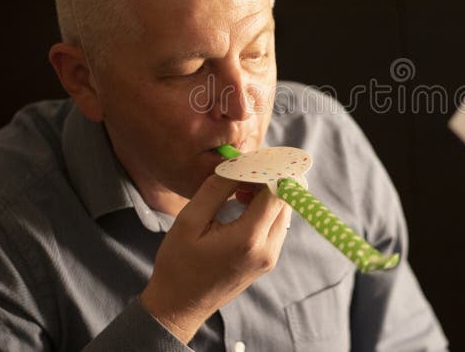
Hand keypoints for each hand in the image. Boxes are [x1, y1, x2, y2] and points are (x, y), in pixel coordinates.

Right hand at [139, 174, 290, 343]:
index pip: (277, 192)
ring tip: (237, 192)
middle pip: (285, 201)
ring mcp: (270, 258)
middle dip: (268, 181)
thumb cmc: (178, 264)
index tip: (252, 159)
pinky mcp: (267, 261)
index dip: (269, 170)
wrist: (179, 305)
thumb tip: (240, 164)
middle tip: (241, 174)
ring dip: (267, 195)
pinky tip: (239, 208)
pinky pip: (276, 225)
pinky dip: (264, 210)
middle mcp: (267, 250)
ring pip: (283, 212)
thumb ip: (217, 189)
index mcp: (248, 239)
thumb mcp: (189, 220)